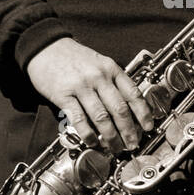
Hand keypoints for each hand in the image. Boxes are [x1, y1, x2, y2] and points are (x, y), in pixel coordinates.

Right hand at [25, 37, 153, 152]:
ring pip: (102, 117)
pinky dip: (88, 134)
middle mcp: (98, 77)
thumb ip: (112, 80)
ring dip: (111, 136)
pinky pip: (79, 119)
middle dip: (129, 131)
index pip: (133, 93)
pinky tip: (92, 142)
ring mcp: (81, 86)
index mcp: (110, 68)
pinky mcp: (63, 95)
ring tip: (115, 147)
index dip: (143, 113)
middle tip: (132, 144)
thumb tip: (127, 106)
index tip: (148, 127)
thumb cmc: (73, 57)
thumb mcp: (99, 62)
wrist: (45, 47)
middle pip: (120, 109)